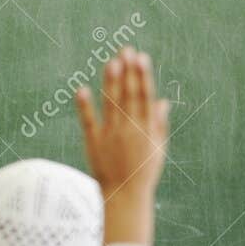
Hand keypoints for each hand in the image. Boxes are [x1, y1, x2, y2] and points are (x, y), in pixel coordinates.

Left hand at [75, 46, 169, 245]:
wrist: (125, 195)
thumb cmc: (143, 171)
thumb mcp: (157, 148)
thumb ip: (158, 124)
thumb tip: (162, 101)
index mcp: (147, 128)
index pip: (145, 97)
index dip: (143, 76)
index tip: (141, 57)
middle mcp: (130, 129)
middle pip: (129, 96)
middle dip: (128, 72)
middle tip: (125, 50)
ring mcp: (111, 135)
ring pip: (111, 104)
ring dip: (110, 83)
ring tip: (110, 62)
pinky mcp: (94, 143)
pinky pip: (89, 121)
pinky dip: (85, 106)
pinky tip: (82, 88)